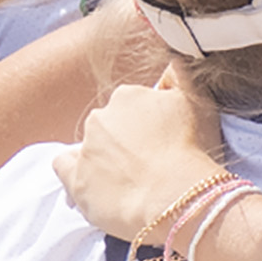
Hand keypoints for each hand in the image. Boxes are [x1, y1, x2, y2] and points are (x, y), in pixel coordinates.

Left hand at [55, 75, 227, 241]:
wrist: (175, 196)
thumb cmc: (191, 149)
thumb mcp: (196, 100)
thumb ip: (180, 76)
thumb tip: (173, 64)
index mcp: (127, 96)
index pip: (131, 106)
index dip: (147, 125)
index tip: (160, 141)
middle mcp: (100, 118)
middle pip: (109, 127)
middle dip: (125, 142)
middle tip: (148, 163)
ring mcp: (86, 149)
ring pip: (90, 148)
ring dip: (105, 159)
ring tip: (130, 182)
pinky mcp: (77, 180)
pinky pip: (64, 168)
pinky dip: (74, 173)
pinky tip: (92, 184)